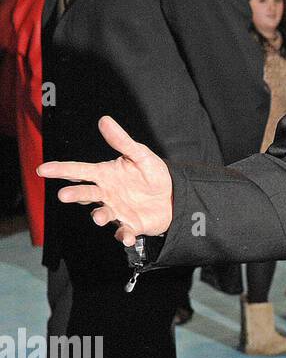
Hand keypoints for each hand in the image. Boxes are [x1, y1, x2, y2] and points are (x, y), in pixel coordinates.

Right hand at [37, 115, 173, 245]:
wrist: (171, 197)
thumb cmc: (151, 174)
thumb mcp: (141, 155)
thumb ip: (122, 141)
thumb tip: (104, 120)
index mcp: (105, 174)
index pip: (80, 170)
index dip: (61, 169)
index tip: (42, 169)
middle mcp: (106, 193)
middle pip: (86, 194)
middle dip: (75, 195)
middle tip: (64, 195)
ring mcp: (116, 210)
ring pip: (101, 214)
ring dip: (99, 216)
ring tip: (99, 217)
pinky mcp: (130, 225)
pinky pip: (123, 232)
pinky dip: (124, 236)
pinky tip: (127, 237)